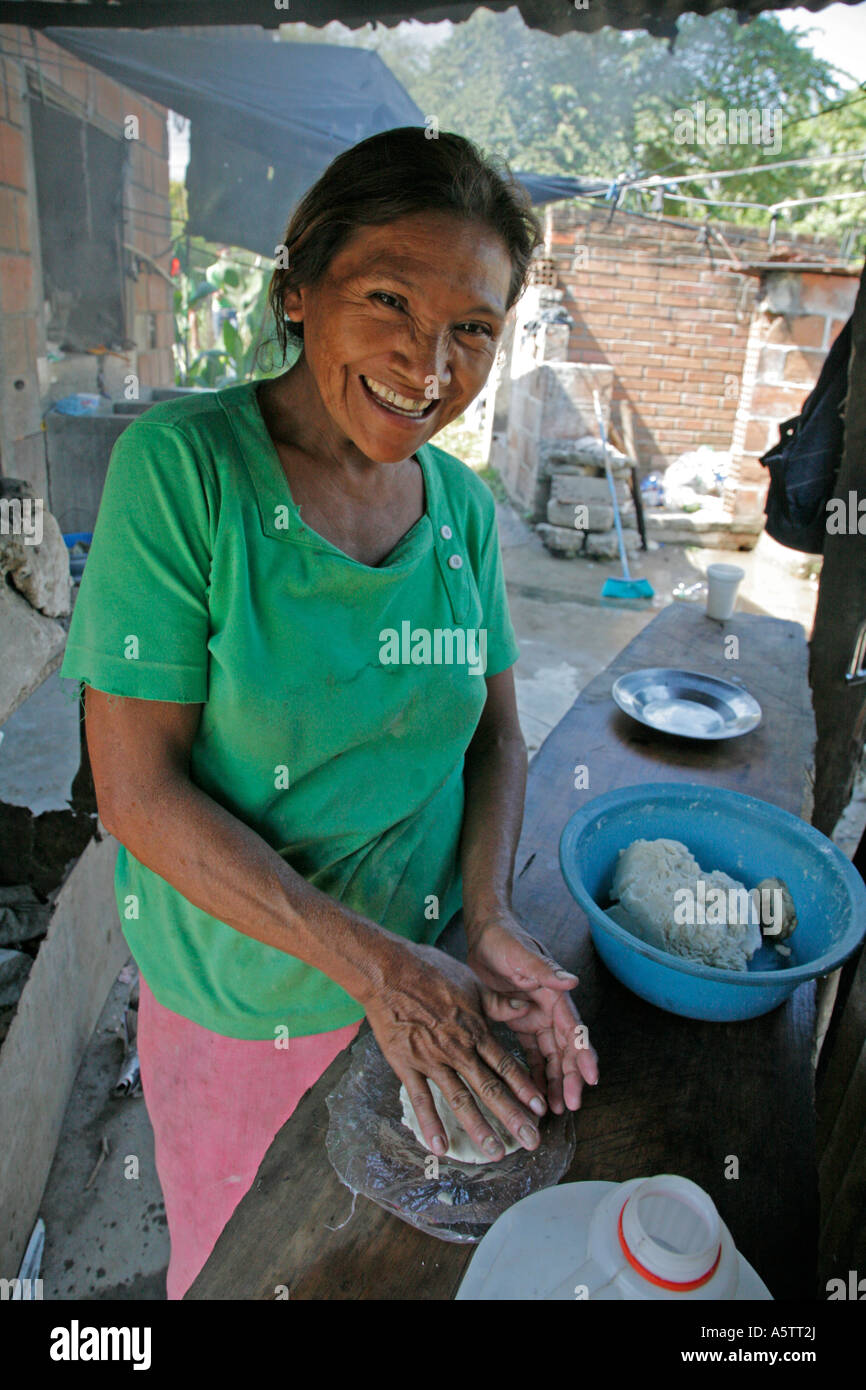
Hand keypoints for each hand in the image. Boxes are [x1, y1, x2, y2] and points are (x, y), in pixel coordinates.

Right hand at [364, 939, 548, 1159]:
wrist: (389, 972)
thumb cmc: (431, 971)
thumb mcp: (472, 983)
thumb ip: (499, 1002)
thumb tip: (526, 1007)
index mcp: (476, 1030)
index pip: (506, 1065)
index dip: (525, 1087)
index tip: (540, 1108)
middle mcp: (458, 1050)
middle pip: (490, 1089)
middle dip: (512, 1117)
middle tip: (531, 1141)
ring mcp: (432, 1060)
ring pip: (460, 1099)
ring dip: (479, 1127)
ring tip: (495, 1151)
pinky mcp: (407, 1065)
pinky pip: (421, 1098)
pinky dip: (431, 1123)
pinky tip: (441, 1147)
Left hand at [466, 912, 598, 1113]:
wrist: (484, 934)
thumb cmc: (505, 940)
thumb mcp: (522, 955)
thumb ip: (546, 970)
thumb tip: (572, 981)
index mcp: (555, 995)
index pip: (574, 1029)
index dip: (583, 1054)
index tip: (590, 1078)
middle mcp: (550, 1009)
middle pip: (566, 1049)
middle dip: (570, 1077)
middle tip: (570, 1105)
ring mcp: (537, 1018)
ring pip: (552, 1056)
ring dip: (555, 1081)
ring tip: (556, 1109)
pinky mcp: (521, 1023)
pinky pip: (533, 1053)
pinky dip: (535, 1073)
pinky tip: (535, 1095)